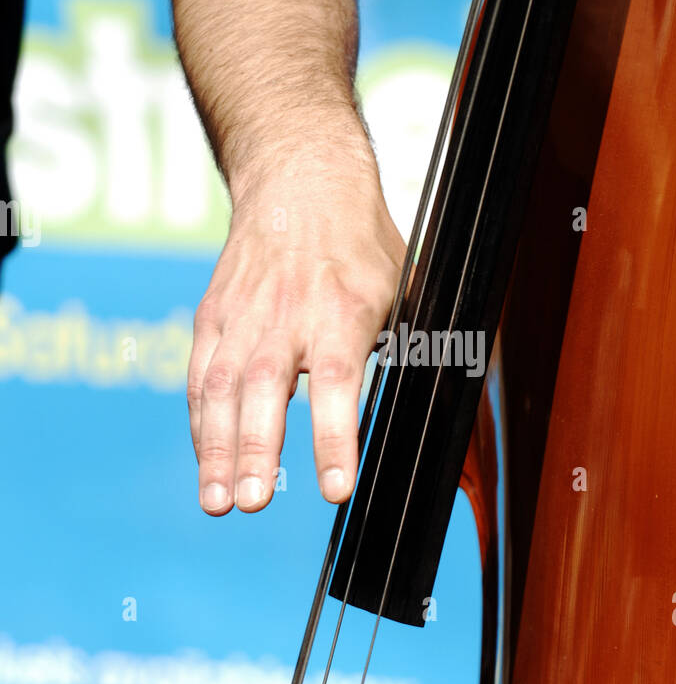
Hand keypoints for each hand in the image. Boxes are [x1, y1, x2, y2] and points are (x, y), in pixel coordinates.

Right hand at [187, 137, 404, 514]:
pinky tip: (208, 466)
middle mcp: (285, 317)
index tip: (335, 489)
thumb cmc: (359, 242)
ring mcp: (242, 318)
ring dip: (216, 452)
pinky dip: (201, 426)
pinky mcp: (212, 318)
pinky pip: (200, 378)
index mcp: (341, 312)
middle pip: (263, 391)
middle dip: (255, 450)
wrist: (298, 180)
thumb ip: (416, 339)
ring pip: (221, 390)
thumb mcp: (402, 284)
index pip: (336, 385)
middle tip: (252, 503)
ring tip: (219, 503)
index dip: (333, 439)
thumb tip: (467, 383)